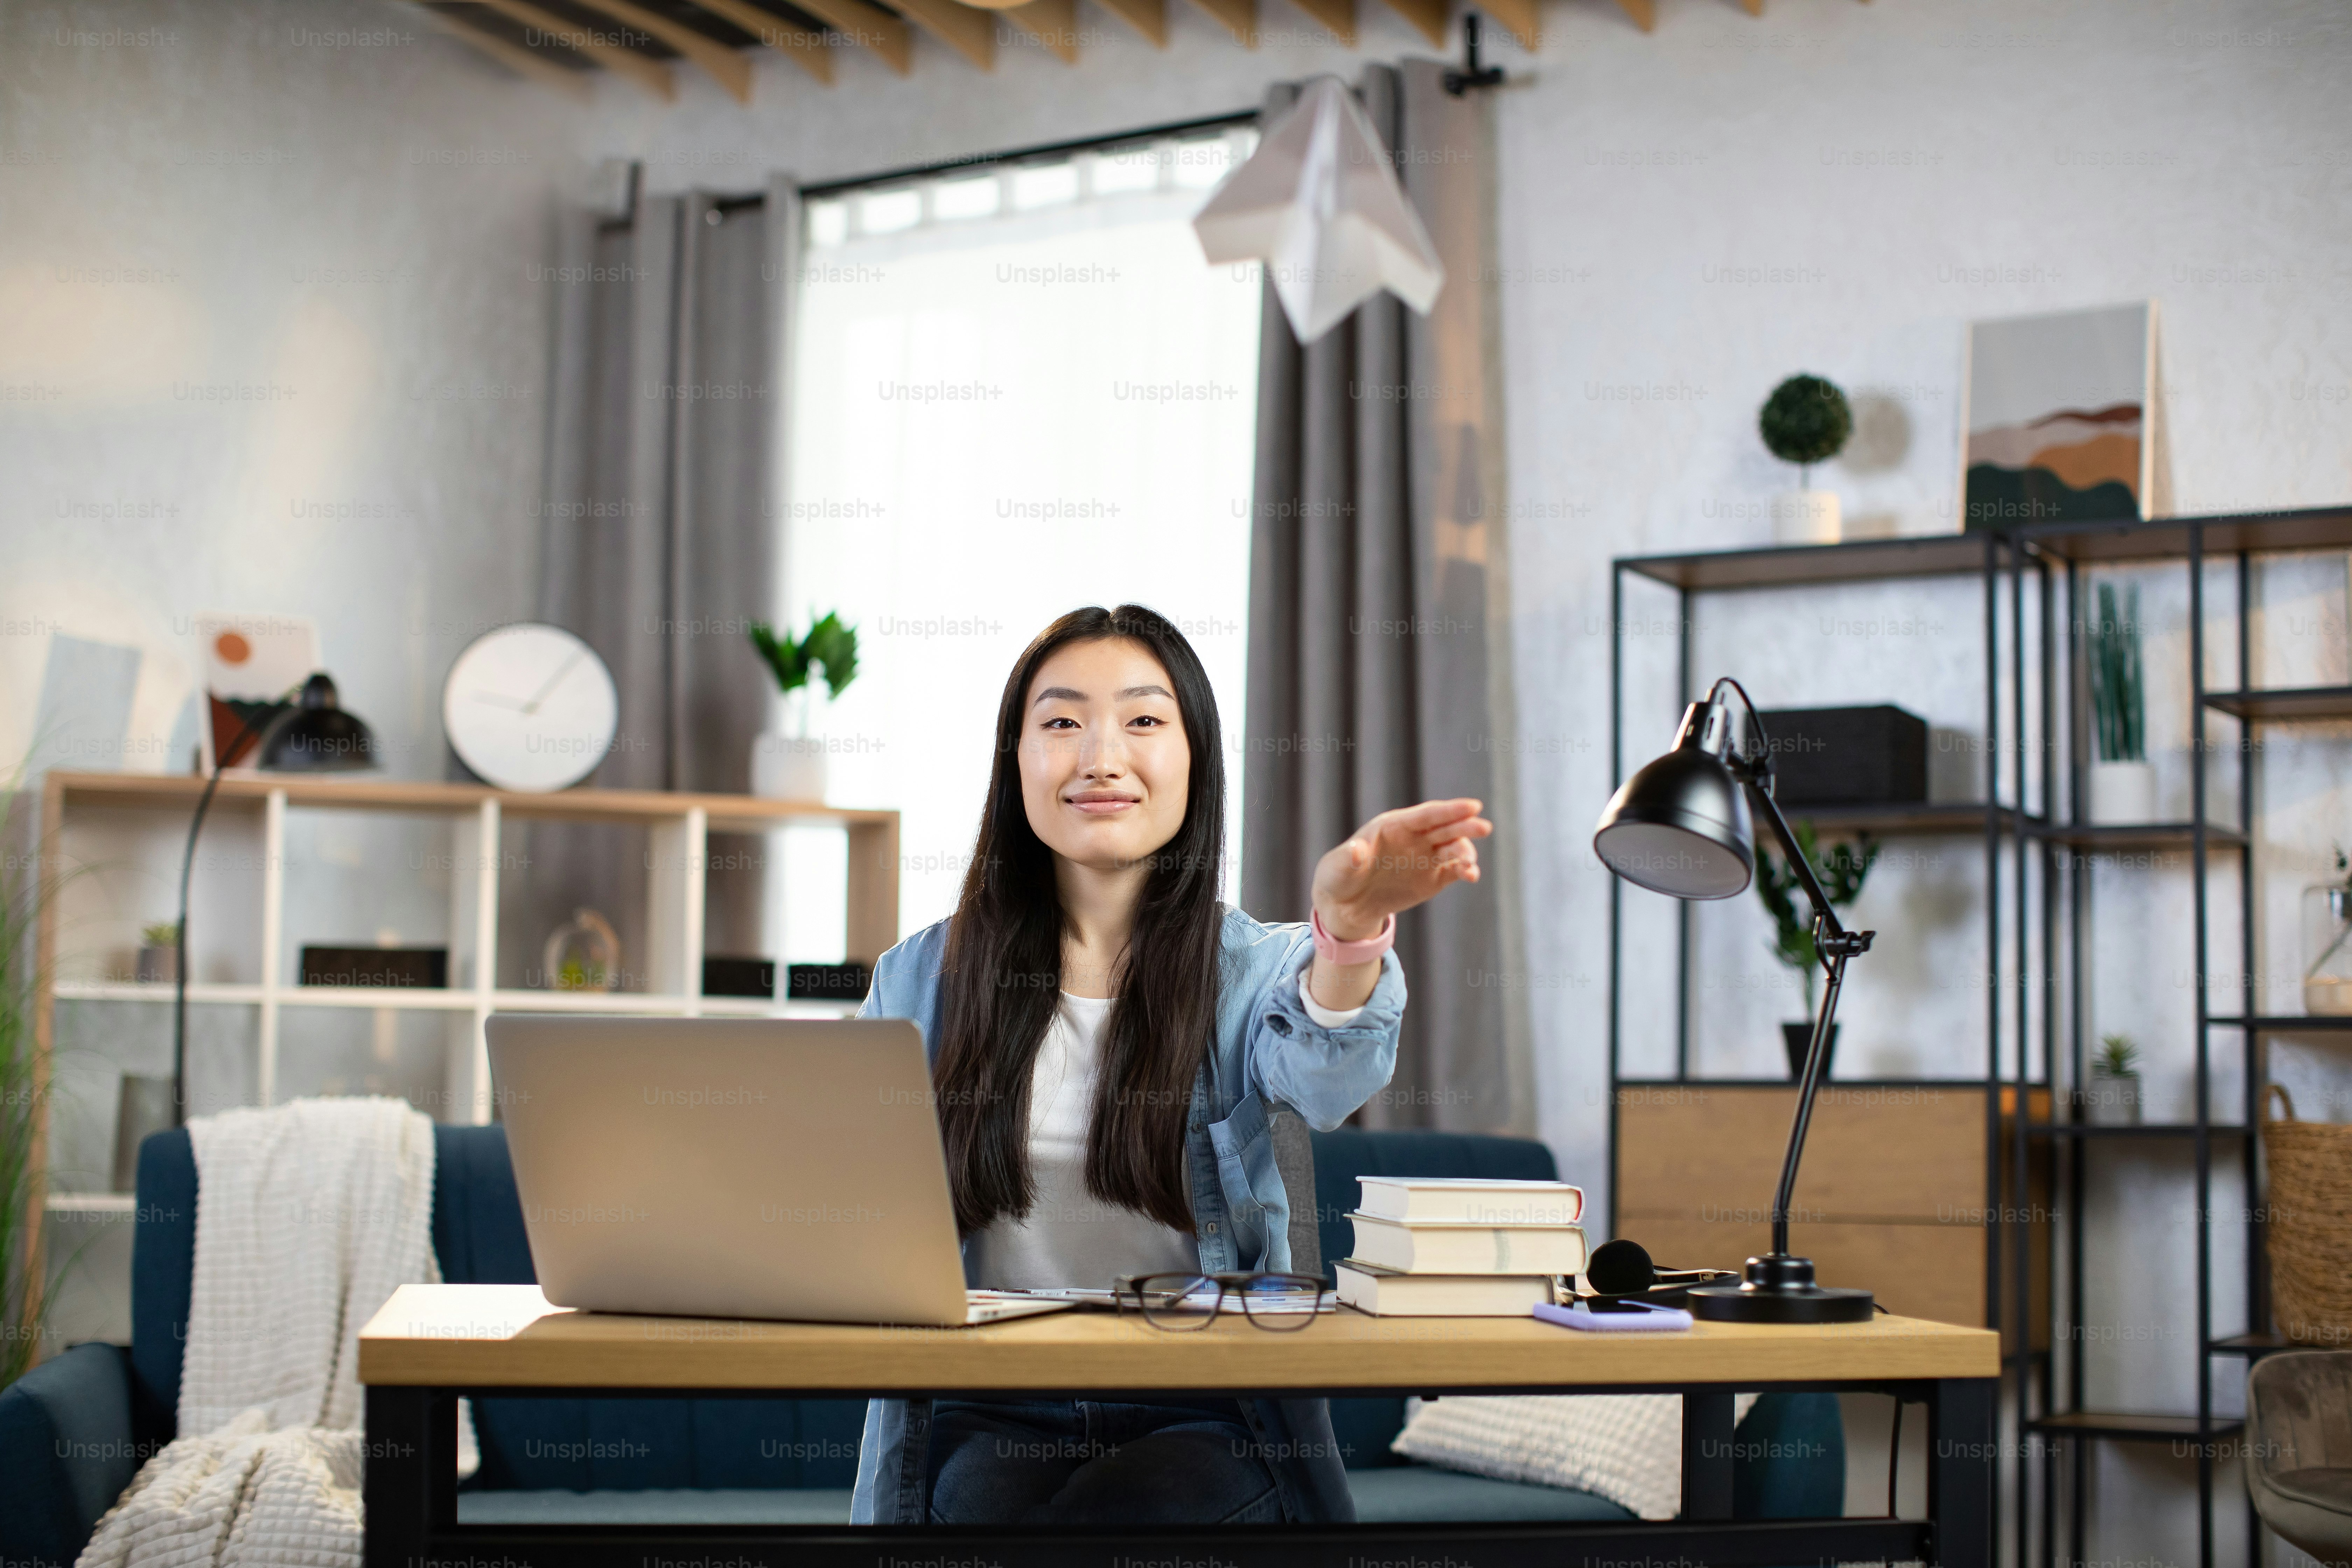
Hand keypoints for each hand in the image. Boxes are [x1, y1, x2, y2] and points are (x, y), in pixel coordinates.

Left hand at [1311, 798, 1492, 939]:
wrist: (1346, 903)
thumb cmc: (1339, 875)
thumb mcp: (1338, 867)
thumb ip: (1349, 858)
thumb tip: (1356, 850)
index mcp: (1395, 825)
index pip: (1427, 814)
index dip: (1449, 810)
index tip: (1472, 806)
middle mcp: (1415, 837)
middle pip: (1445, 828)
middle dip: (1465, 826)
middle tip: (1484, 827)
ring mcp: (1426, 857)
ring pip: (1453, 849)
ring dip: (1466, 852)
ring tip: (1470, 864)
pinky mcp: (1432, 878)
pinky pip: (1453, 871)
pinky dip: (1465, 871)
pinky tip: (1471, 875)